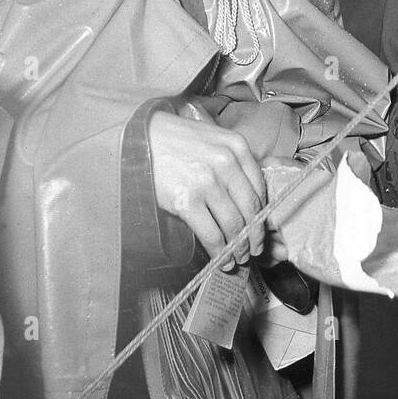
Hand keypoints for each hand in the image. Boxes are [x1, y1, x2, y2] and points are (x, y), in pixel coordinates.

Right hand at [148, 110, 266, 269]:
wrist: (135, 139)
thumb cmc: (171, 139)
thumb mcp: (210, 140)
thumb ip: (230, 161)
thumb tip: (243, 198)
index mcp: (237, 146)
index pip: (260, 188)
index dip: (262, 214)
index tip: (260, 229)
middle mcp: (227, 163)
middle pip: (251, 209)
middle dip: (254, 236)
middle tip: (253, 251)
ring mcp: (208, 182)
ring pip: (234, 225)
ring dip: (239, 247)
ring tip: (238, 259)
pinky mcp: (187, 201)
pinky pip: (212, 234)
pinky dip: (220, 252)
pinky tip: (221, 260)